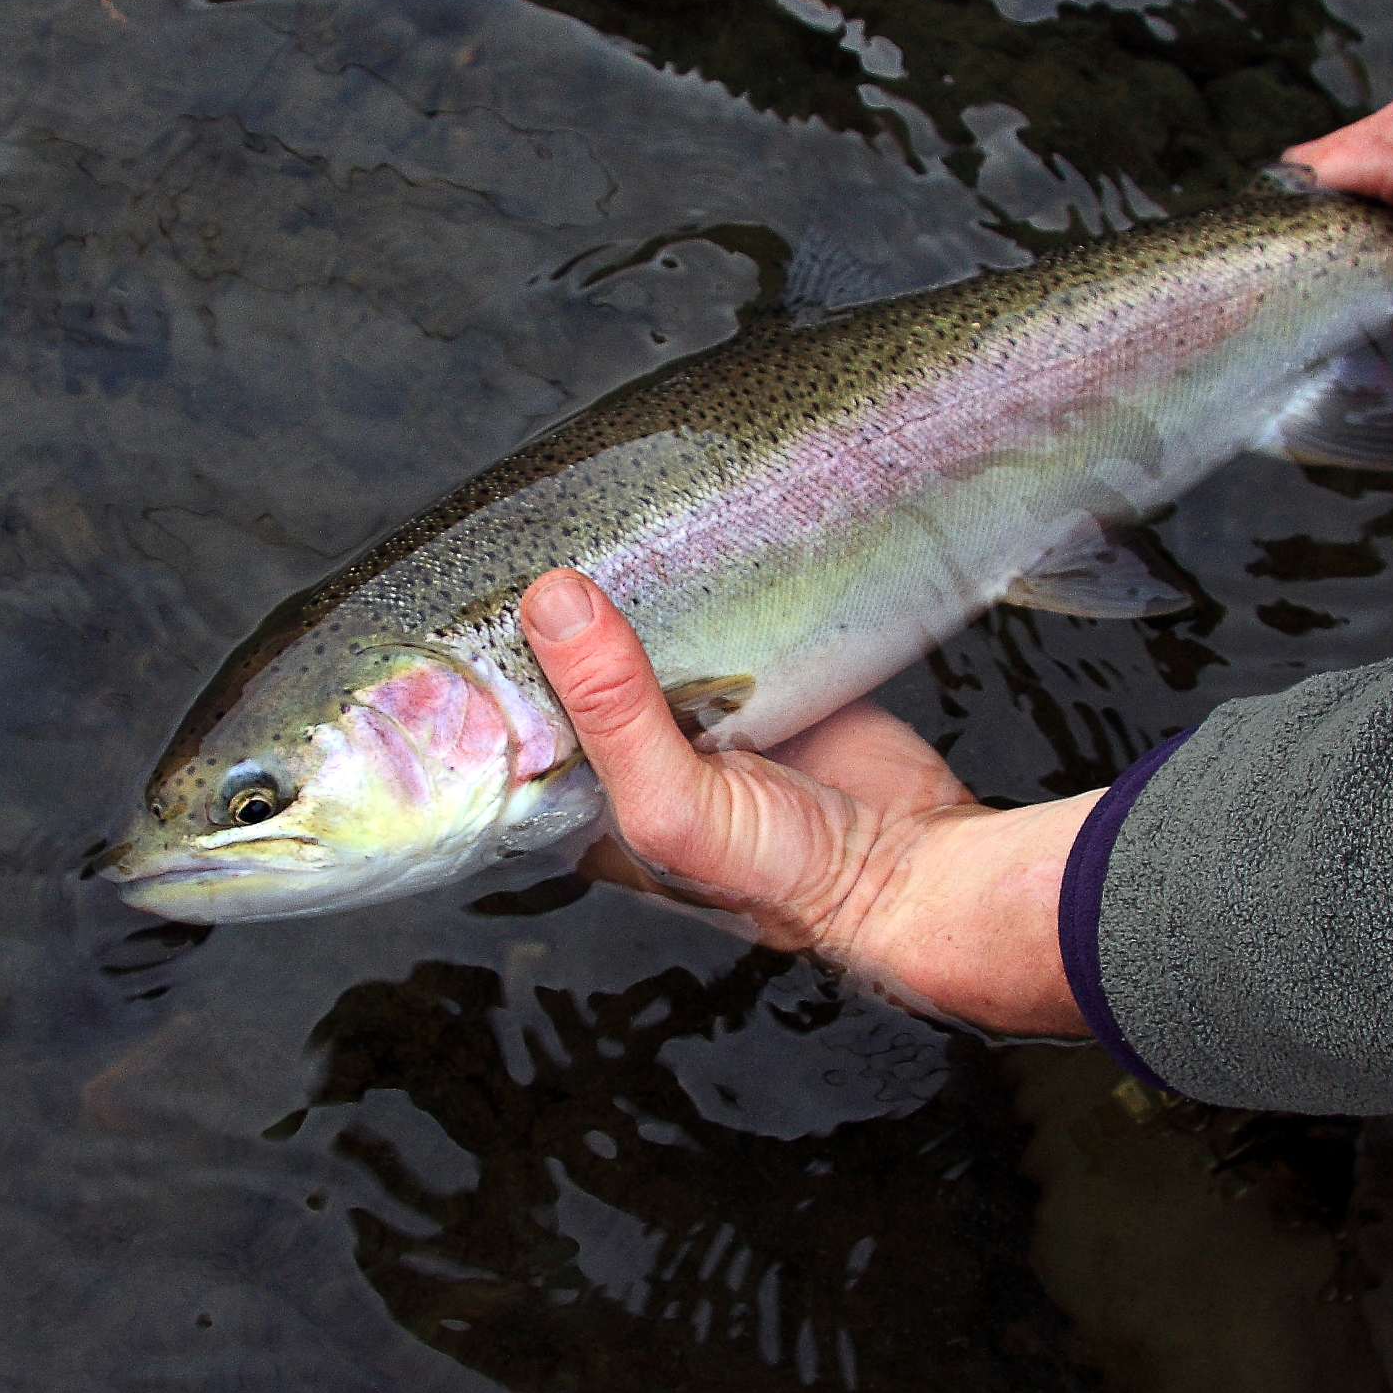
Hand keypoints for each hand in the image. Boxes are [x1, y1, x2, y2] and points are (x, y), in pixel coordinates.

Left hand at [519, 569, 1096, 1034]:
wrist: (910, 863)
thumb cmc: (778, 874)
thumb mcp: (671, 804)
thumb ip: (613, 709)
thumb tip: (556, 601)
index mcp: (584, 800)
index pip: (513, 718)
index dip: (493, 658)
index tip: (482, 581)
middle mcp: (631, 751)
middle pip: (578, 660)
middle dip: (568, 605)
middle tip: (552, 530)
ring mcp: (697, 708)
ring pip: (646, 628)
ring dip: (639, 581)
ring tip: (612, 518)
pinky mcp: (758, 672)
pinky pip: (718, 612)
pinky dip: (706, 578)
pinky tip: (686, 534)